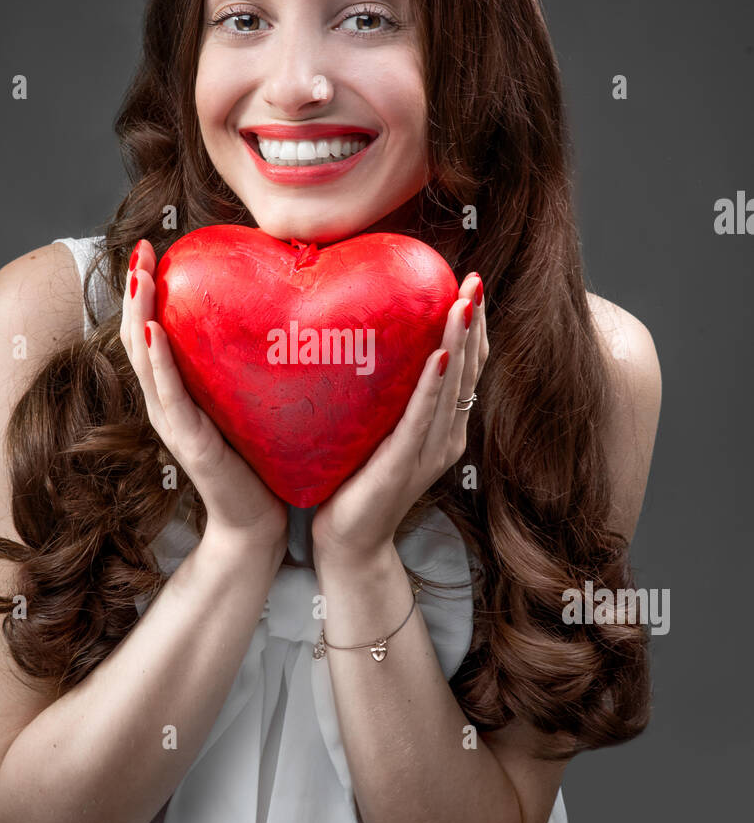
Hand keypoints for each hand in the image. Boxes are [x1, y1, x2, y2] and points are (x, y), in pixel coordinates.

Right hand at [121, 239, 289, 545]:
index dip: (147, 289)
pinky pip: (168, 396)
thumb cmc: (259, 460)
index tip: (154, 246)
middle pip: (137, 336)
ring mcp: (173, 423)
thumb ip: (244, 363)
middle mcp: (167, 403)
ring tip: (140, 277)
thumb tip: (272, 311)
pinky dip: (157, 362)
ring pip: (144, 360)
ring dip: (138, 315)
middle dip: (137, 289)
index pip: (152, 330)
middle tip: (143, 247)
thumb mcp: (247, 400)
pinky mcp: (188, 443)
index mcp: (178, 390)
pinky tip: (154, 333)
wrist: (260, 521)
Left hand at [311, 272, 487, 559]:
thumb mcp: (375, 429)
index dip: (474, 327)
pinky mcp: (406, 464)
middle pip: (471, 370)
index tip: (469, 286)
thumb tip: (368, 343)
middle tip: (474, 280)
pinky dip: (434, 385)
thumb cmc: (353, 483)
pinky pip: (423, 417)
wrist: (347, 542)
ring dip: (461, 342)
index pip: (467, 367)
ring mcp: (430, 451)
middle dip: (475, 323)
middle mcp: (447, 436)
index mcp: (443, 426)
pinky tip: (441, 355)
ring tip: (464, 304)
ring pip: (454, 387)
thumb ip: (384, 394)